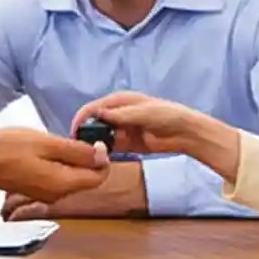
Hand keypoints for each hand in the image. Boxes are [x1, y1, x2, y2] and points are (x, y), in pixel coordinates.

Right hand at [0, 128, 109, 203]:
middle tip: (72, 138)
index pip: (99, 177)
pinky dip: (59, 164)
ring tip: (54, 142)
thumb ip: (77, 151)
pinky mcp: (37, 190)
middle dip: (86, 158)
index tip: (94, 141)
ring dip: (71, 160)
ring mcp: (47, 194)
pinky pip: (58, 178)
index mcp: (63, 184)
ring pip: (72, 177)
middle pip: (86, 178)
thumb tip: (102, 155)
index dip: (102, 158)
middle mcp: (58, 194)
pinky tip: (45, 151)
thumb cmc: (8, 149)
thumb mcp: (47, 143)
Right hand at [70, 92, 241, 180]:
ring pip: (101, 136)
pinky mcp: (127, 143)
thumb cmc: (167, 115)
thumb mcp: (144, 112)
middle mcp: (117, 113)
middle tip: (79, 148)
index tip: (74, 132)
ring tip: (89, 155)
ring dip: (95, 144)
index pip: (94, 107)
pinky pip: (111, 147)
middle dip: (87, 133)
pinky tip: (102, 158)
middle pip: (94, 122)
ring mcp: (121, 129)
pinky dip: (106, 152)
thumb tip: (98, 113)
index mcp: (119, 100)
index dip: (82, 118)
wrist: (184, 133)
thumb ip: (121, 114)